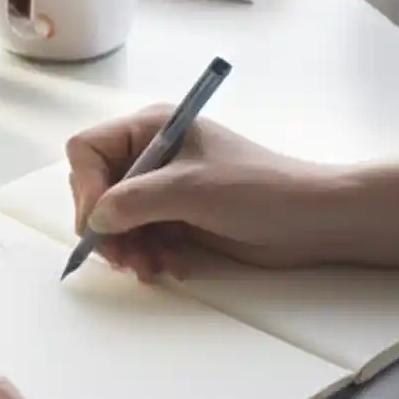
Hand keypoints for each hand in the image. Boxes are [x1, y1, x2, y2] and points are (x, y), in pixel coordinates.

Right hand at [65, 105, 339, 281]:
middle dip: (106, 225)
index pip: (88, 150)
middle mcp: (150, 155)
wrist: (313, 220)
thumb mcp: (189, 190)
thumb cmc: (256, 189)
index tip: (99, 223)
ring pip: (115, 220)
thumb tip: (93, 221)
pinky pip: (139, 237)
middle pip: (96, 188)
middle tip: (122, 257)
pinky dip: (146, 255)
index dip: (85, 187)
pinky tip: (168, 267)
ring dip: (126, 247)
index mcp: (150, 129)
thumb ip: (133, 202)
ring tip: (148, 269)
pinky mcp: (176, 217)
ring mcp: (162, 188)